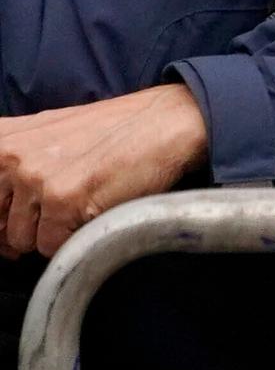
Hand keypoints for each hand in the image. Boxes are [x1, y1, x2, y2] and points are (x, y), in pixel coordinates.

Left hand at [0, 87, 210, 257]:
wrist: (164, 122)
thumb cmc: (110, 131)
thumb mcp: (44, 132)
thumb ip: (10, 162)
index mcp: (0, 139)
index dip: (2, 218)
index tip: (18, 220)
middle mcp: (9, 156)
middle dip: (23, 230)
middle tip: (53, 218)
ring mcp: (35, 177)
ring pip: (20, 240)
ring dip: (49, 235)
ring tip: (78, 209)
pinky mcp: (63, 199)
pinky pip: (50, 247)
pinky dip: (72, 240)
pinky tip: (92, 214)